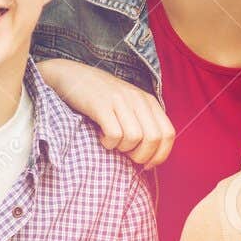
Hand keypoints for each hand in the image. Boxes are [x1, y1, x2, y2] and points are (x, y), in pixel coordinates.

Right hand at [37, 59, 174, 166]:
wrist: (72, 76)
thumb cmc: (101, 98)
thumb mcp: (129, 106)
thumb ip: (143, 123)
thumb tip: (152, 157)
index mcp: (149, 101)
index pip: (168, 134)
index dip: (160, 155)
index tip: (147, 165)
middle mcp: (138, 99)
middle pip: (153, 139)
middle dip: (141, 156)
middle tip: (126, 154)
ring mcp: (120, 100)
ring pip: (134, 138)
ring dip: (122, 148)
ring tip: (112, 141)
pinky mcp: (101, 105)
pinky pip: (114, 134)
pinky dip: (108, 143)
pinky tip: (101, 137)